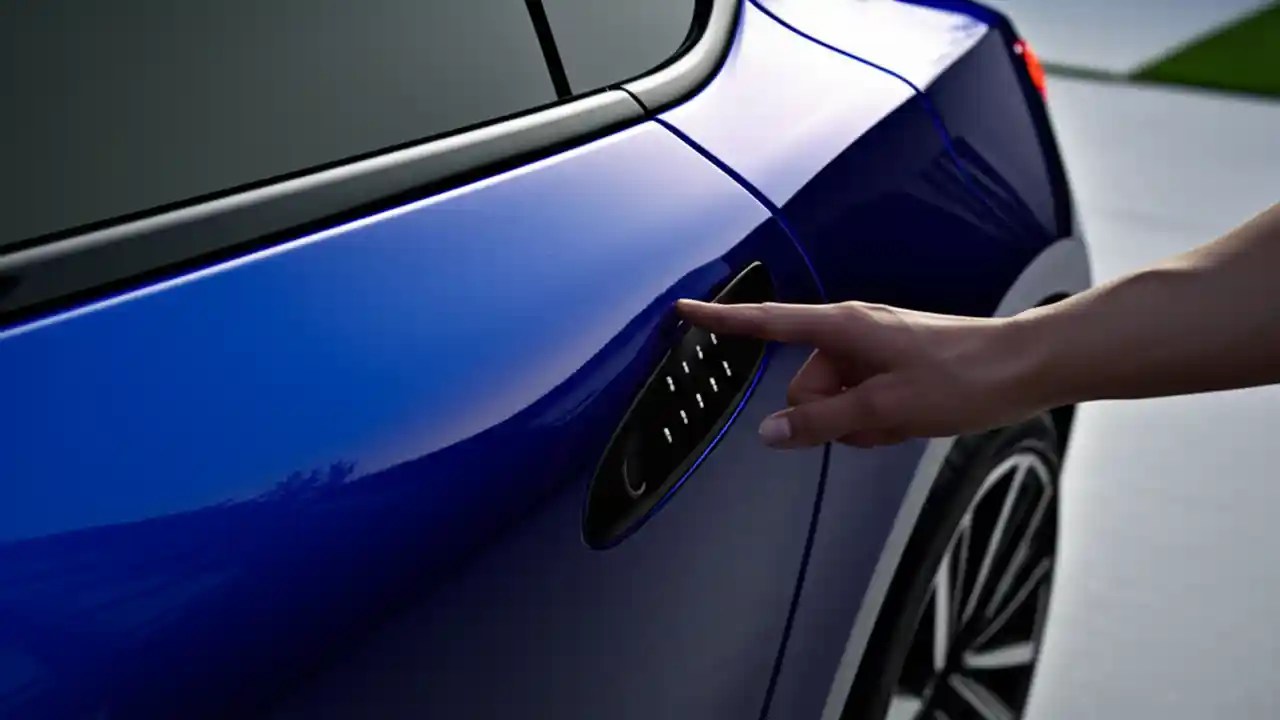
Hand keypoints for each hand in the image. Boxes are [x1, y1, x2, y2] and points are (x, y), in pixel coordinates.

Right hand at [675, 300, 1038, 448]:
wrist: (1024, 365)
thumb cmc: (962, 376)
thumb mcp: (884, 409)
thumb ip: (820, 423)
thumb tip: (771, 433)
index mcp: (841, 327)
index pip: (765, 324)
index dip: (721, 320)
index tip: (684, 309)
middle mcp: (852, 331)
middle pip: (803, 386)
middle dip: (828, 415)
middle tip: (875, 422)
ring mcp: (873, 347)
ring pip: (834, 399)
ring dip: (858, 421)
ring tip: (902, 419)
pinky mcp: (891, 362)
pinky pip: (860, 399)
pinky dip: (876, 417)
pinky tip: (910, 418)